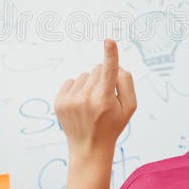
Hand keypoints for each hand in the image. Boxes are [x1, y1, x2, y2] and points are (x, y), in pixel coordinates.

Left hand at [54, 39, 136, 159]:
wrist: (89, 148)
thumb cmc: (112, 125)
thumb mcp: (129, 107)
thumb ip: (127, 83)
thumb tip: (114, 65)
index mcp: (105, 101)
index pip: (109, 72)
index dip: (111, 55)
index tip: (109, 40)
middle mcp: (86, 99)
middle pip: (98, 69)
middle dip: (104, 78)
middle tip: (104, 99)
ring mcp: (70, 101)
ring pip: (84, 75)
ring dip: (90, 85)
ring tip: (91, 104)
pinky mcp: (59, 102)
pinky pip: (71, 81)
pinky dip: (77, 89)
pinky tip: (80, 105)